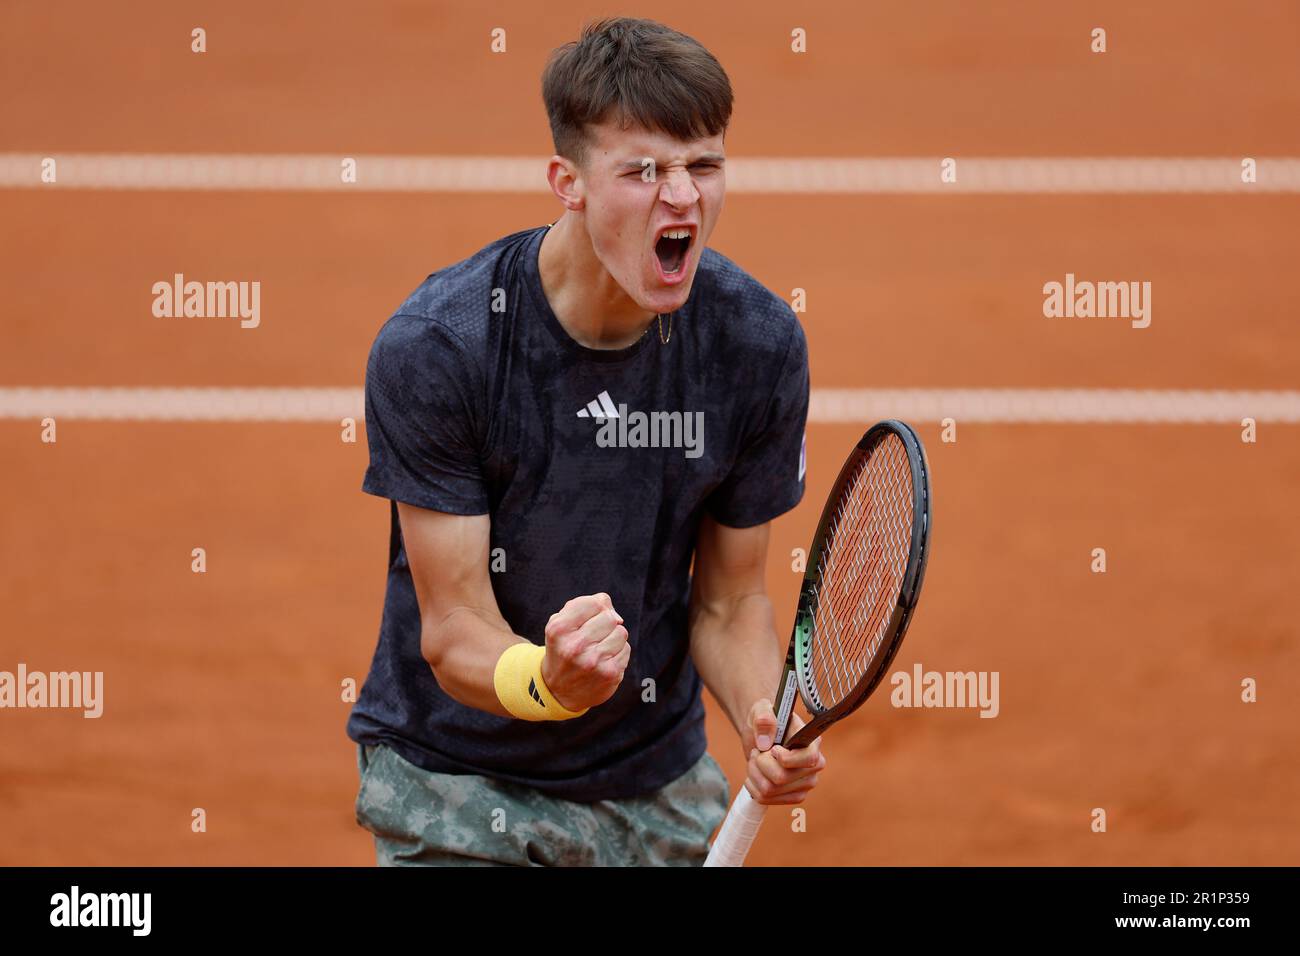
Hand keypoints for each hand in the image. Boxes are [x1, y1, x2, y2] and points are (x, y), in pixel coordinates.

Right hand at [540, 593, 630, 711]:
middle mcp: (574, 646)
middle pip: (609, 617)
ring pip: (621, 632)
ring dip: (613, 638)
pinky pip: (626, 649)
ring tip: (599, 648)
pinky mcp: (609, 674)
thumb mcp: (562, 625)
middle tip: (594, 636)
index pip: (593, 603)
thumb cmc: (564, 648)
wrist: (558, 691)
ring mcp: (593, 661)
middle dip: (605, 623)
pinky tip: (604, 661)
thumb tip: (617, 616)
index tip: (588, 619)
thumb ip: (586, 606)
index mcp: (559, 629)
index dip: (595, 608)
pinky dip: (618, 652)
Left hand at [742, 699, 826, 805]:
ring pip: (769, 790)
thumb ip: (763, 718)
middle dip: (759, 763)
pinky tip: (756, 773)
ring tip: (755, 761)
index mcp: (812, 743)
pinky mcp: (793, 796)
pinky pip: (765, 799)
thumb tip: (765, 742)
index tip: (771, 748)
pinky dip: (753, 786)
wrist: (762, 735)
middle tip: (758, 751)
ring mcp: (805, 784)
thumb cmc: (765, 721)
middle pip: (781, 778)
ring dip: (754, 774)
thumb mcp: (761, 711)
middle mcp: (814, 766)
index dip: (784, 757)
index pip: (809, 759)